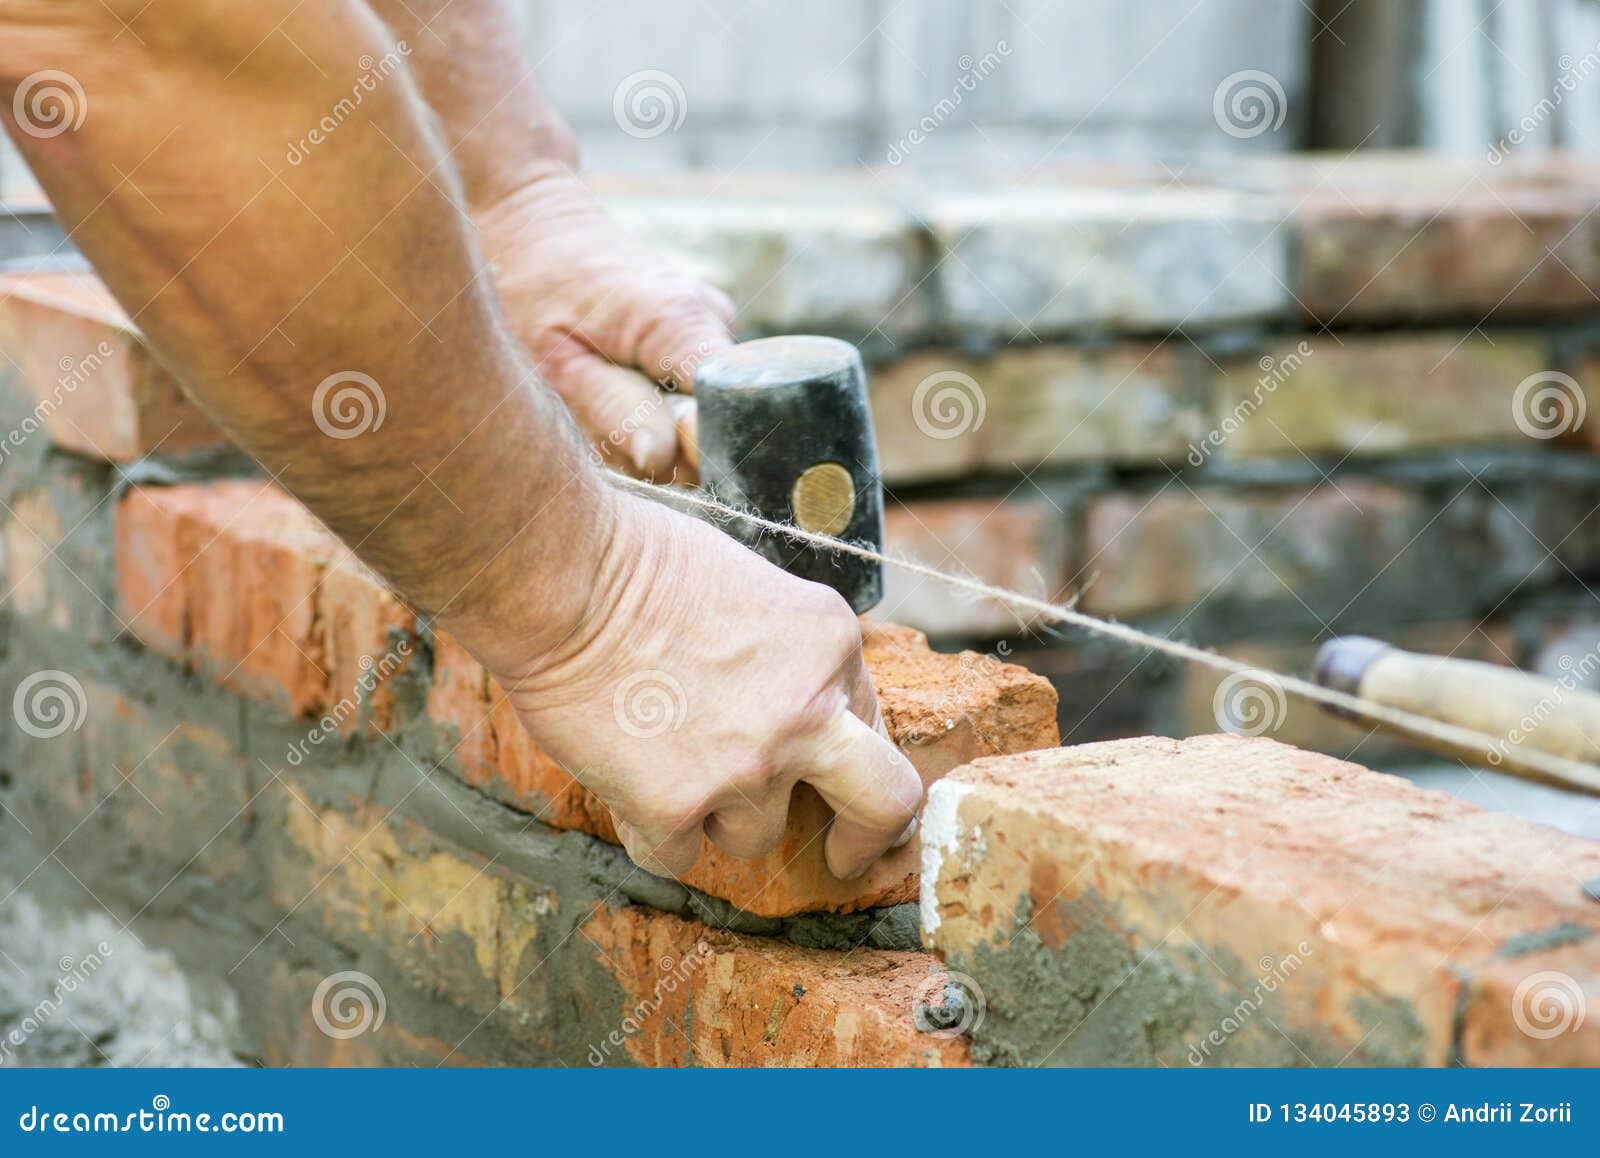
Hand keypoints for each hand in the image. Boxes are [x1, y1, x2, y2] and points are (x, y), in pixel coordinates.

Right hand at [471, 491, 923, 880]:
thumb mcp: (753, 583)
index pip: (867, 718)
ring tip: (664, 756)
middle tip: (847, 856)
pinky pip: (675, 855)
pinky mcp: (677, 806)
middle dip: (870, 840)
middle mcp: (808, 712)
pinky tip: (625, 783)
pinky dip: (651, 832)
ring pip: (755, 836)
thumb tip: (789, 695)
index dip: (836, 741)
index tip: (823, 762)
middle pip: (886, 804)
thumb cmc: (639, 560)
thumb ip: (788, 650)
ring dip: (715, 812)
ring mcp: (749, 767)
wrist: (563, 578)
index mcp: (832, 645)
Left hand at [477, 168, 733, 479]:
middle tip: (598, 409)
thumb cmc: (530, 284)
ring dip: (652, 418)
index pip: (729, 412)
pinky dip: (653, 397)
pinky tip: (615, 372)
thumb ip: (614, 411)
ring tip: (600, 382)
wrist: (532, 219)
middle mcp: (714, 319)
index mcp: (681, 323)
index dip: (691, 447)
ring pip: (701, 408)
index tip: (637, 443)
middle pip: (714, 420)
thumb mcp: (555, 360)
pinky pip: (691, 388)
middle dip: (662, 438)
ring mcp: (714, 321)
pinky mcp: (703, 327)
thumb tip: (662, 460)